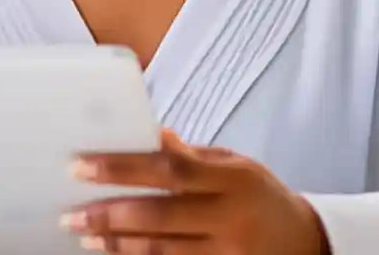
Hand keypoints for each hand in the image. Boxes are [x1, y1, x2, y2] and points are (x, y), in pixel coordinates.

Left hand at [62, 130, 329, 254]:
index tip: (82, 166)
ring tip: (85, 235)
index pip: (169, 170)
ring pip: (160, 251)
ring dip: (116, 244)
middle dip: (108, 214)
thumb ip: (191, 157)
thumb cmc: (260, 197)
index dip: (122, 168)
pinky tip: (115, 254)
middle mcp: (230, 218)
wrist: (307, 243)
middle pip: (159, 216)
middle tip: (71, 213)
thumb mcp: (234, 166)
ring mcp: (227, 254)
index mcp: (233, 179)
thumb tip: (151, 135)